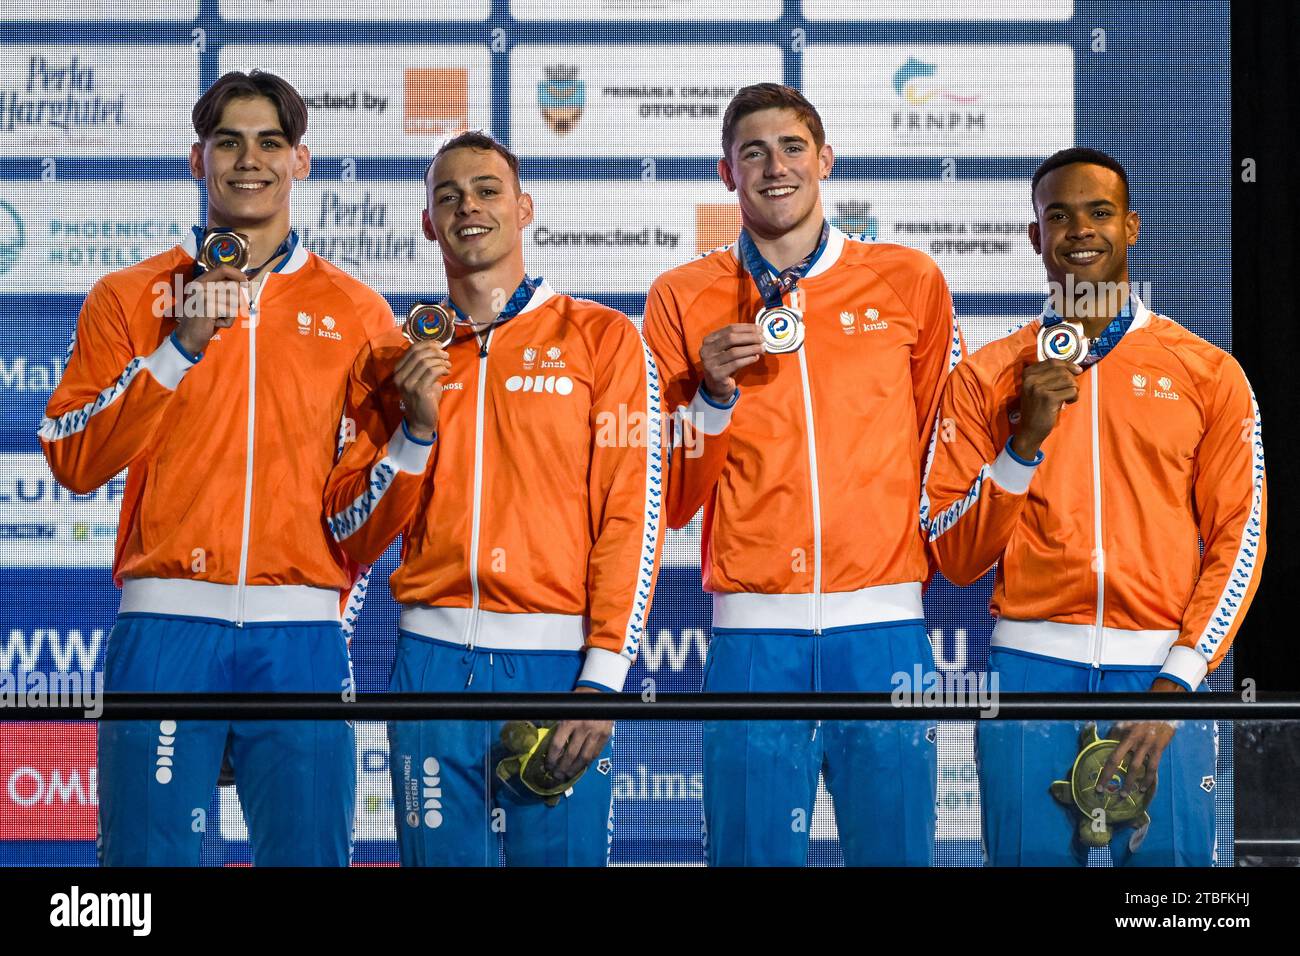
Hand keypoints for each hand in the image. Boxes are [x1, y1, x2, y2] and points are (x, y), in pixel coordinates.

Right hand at [177, 265, 248, 354]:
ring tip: (216, 317)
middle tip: (222, 311)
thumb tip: (243, 283)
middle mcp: (200, 285)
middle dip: (234, 301)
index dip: (237, 274)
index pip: (223, 269)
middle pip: (233, 286)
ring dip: (230, 313)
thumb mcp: (212, 301)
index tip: (246, 282)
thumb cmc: (202, 320)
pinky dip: (227, 322)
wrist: (187, 338)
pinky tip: (213, 323)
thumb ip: (222, 291)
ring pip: (234, 300)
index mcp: (200, 281)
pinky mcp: (209, 306)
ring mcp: (203, 294)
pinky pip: (231, 312)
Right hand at [394, 340, 450, 439]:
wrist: (421, 420)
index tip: (439, 344)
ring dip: (440, 360)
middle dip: (435, 351)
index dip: (427, 344)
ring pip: (426, 362)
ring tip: (448, 364)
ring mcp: (408, 384)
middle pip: (419, 354)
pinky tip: (447, 372)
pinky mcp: (419, 390)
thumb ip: (424, 365)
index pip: (412, 350)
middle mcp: (400, 376)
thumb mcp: (420, 379)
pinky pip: (432, 371)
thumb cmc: (423, 398)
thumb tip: (438, 350)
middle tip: (446, 355)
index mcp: (398, 371)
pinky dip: (442, 368)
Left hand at [545, 686, 612, 782]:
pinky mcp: (605, 735)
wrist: (598, 692)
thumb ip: (560, 727)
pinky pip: (595, 753)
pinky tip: (581, 767)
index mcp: (569, 720)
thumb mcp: (565, 711)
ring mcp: (595, 732)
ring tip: (567, 776)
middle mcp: (583, 727)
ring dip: (574, 769)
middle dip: (562, 768)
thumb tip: (551, 748)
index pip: (558, 746)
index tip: (547, 766)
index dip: (551, 759)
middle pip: (570, 755)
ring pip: (584, 757)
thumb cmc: (577, 701)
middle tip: (556, 776)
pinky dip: (587, 762)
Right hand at [699, 323, 763, 403]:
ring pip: (734, 351)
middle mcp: (706, 350)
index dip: (747, 328)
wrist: (717, 387)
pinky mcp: (716, 374)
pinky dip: (748, 359)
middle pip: (731, 338)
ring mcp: (710, 363)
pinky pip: (736, 364)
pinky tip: (756, 357)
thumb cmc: (726, 365)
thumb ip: (740, 341)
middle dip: (750, 337)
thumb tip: (758, 333)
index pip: (729, 329)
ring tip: (762, 348)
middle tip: (762, 339)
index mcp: (709, 340)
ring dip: (751, 348)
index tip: (760, 329)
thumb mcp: (730, 351)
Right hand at [1011, 358, 1081, 459]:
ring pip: (1069, 380)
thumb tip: (1076, 368)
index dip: (1068, 365)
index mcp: (1028, 373)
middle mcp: (1031, 379)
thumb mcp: (1037, 387)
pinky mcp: (1048, 398)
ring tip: (1067, 397)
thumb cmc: (1037, 408)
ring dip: (1074, 389)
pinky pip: (1071, 391)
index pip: (1053, 361)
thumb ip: (1050, 375)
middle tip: (1069, 391)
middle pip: (1063, 371)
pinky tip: (1067, 402)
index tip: (1077, 371)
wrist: (1030, 429)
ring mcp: (1038, 388)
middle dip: (1072, 380)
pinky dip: (1074, 397)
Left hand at [1097, 679, 1184, 796]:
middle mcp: (1132, 739)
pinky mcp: (1158, 748)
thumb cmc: (1140, 716)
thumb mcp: (1125, 722)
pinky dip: (1147, 780)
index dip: (1103, 769)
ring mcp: (1146, 745)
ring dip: (1130, 783)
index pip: (1110, 754)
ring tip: (1124, 794)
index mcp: (1122, 733)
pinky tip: (1143, 788)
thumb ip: (1115, 734)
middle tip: (1102, 790)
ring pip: (1136, 768)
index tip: (1097, 781)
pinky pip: (1152, 768)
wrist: (1162, 708)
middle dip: (1109, 777)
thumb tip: (1104, 744)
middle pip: (1117, 761)